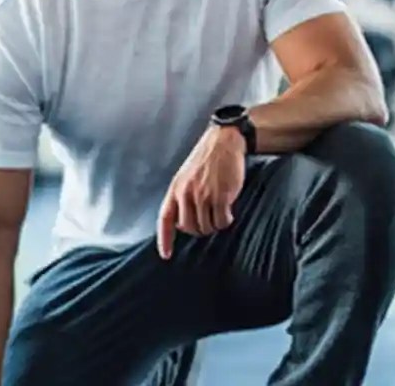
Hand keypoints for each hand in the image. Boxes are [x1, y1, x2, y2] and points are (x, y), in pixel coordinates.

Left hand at [156, 125, 246, 259]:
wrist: (223, 141)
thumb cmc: (206, 159)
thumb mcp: (186, 176)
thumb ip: (182, 197)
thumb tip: (184, 223)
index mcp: (175, 188)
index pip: (165, 219)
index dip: (165, 239)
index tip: (166, 255)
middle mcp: (186, 193)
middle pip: (190, 228)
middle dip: (200, 229)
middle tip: (210, 219)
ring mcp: (203, 195)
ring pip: (207, 227)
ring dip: (215, 224)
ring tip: (220, 210)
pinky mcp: (220, 196)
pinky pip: (222, 221)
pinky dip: (226, 220)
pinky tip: (229, 210)